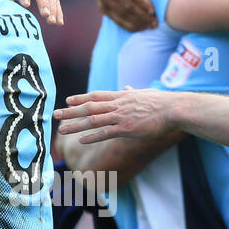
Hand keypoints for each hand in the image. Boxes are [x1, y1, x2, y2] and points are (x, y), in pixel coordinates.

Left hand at [54, 87, 174, 143]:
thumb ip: (132, 92)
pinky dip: (91, 136)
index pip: (96, 96)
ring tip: (62, 129)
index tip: (67, 100)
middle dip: (70, 111)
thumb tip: (127, 87)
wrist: (173, 109)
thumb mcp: (144, 94)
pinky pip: (105, 133)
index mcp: (121, 96)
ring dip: (75, 125)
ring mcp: (121, 116)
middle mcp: (117, 105)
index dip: (80, 98)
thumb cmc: (162, 102)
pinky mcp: (126, 129)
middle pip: (89, 107)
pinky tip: (81, 140)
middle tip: (55, 115)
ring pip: (93, 120)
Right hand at [96, 0, 154, 30]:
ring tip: (149, 26)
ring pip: (122, 14)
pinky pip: (116, 20)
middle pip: (127, 5)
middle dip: (142, 15)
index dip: (143, 3)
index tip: (153, 11)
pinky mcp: (102, 7)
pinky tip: (140, 27)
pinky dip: (129, 26)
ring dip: (137, 22)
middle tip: (154, 22)